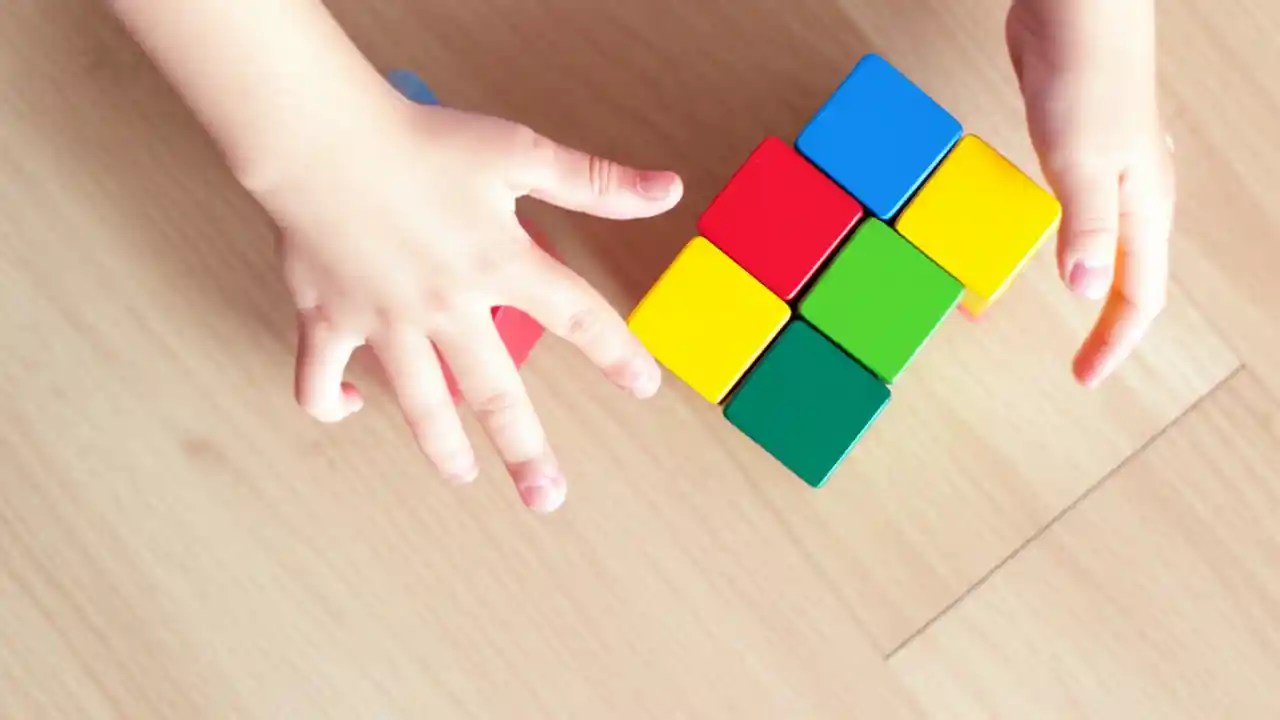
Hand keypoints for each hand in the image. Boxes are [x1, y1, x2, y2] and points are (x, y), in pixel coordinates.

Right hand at [258, 94, 682, 512]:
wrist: (319, 137)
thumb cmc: (421, 140)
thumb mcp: (519, 151)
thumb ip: (594, 181)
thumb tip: (668, 192)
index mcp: (500, 265)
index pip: (577, 317)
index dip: (616, 353)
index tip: (644, 387)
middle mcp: (447, 308)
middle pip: (495, 394)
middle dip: (525, 452)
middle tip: (547, 498)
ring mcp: (385, 323)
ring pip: (418, 404)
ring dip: (443, 449)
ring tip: (463, 477)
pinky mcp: (328, 320)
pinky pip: (319, 379)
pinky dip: (330, 403)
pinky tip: (353, 408)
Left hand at [1006, 0, 1174, 386]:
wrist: (1080, 11)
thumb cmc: (1089, 81)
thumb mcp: (1083, 164)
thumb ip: (1086, 229)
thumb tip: (1085, 291)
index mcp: (1144, 208)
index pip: (1139, 296)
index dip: (1113, 342)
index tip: (1084, 376)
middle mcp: (1134, 196)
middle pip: (1132, 278)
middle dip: (1108, 325)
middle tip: (1080, 360)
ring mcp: (1109, 170)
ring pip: (1107, 246)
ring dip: (1090, 285)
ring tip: (1064, 314)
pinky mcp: (1079, 146)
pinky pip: (1079, 213)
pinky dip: (1067, 243)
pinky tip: (1048, 243)